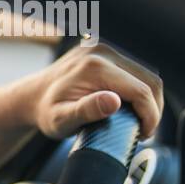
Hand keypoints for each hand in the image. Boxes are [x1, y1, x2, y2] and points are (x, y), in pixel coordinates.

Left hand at [20, 42, 163, 140]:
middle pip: (149, 80)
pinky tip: (132, 107)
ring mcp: (104, 49)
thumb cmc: (45, 112)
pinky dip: (139, 90)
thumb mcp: (61, 119)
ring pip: (146, 75)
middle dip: (153, 108)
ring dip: (148, 99)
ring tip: (140, 121)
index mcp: (94, 67)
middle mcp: (101, 52)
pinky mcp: (105, 52)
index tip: (145, 134)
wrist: (31, 97)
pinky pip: (134, 71)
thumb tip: (114, 101)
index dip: (150, 115)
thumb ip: (87, 111)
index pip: (140, 90)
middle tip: (144, 131)